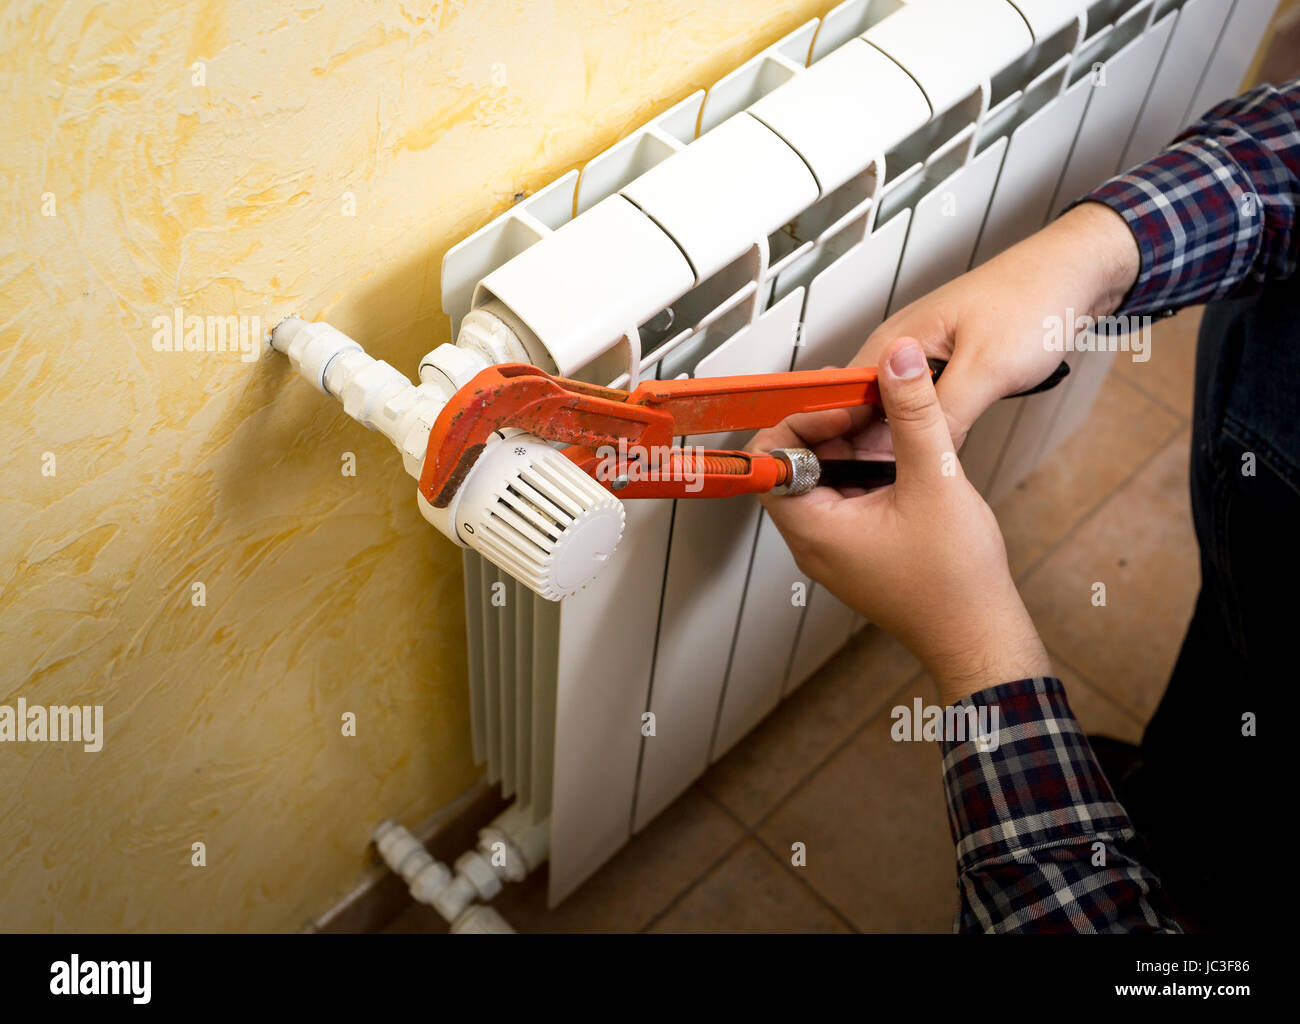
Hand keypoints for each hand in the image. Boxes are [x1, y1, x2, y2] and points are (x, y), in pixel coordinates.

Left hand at [751, 337, 1050, 703]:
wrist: (981, 635)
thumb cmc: (955, 584)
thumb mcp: (935, 479)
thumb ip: (913, 413)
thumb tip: (898, 361)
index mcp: (814, 530)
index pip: (771, 459)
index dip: (803, 420)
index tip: (845, 403)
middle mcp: (814, 541)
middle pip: (796, 463)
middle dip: (831, 425)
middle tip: (871, 402)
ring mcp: (836, 547)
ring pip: (824, 477)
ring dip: (852, 444)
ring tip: (892, 423)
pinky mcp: (859, 549)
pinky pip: (847, 496)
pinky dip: (867, 469)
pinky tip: (902, 455)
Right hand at [848, 202, 1139, 455]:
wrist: (1075, 275)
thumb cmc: (1033, 301)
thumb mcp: (986, 368)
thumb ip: (943, 412)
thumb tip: (910, 451)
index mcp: (894, 342)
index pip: (841, 398)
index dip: (840, 437)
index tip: (852, 470)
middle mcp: (898, 349)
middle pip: (860, 410)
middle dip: (867, 446)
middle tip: (883, 484)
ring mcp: (920, 358)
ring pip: (891, 412)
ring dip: (897, 440)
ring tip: (906, 474)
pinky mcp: (944, 367)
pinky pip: (919, 407)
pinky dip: (922, 429)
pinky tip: (932, 450)